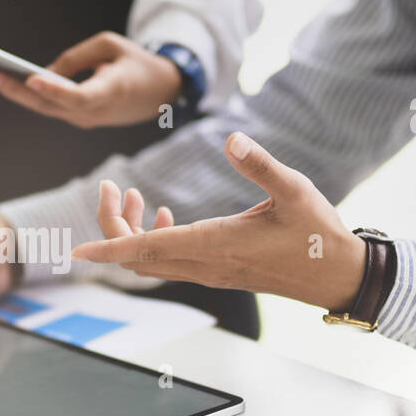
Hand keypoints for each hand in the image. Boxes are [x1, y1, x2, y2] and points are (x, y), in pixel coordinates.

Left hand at [0, 31, 180, 128]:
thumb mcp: (111, 45)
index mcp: (110, 93)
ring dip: (12, 94)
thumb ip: (76, 57)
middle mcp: (94, 113)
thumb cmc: (137, 62)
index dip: (54, 89)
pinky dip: (26, 96)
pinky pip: (49, 108)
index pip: (78, 96)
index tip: (31, 77)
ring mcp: (85, 120)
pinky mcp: (79, 119)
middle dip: (13, 90)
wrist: (162, 92)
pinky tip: (4, 83)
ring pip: (44, 109)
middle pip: (48, 105)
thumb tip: (44, 72)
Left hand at [71, 133, 367, 311]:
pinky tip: (164, 215)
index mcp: (217, 244)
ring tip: (134, 195)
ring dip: (130, 232)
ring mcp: (208, 273)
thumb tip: (231, 139)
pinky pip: (167, 263)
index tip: (77, 249)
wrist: (337, 276)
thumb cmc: (318, 234)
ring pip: (149, 261)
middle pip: (137, 255)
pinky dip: (152, 240)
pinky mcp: (214, 273)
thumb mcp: (295, 190)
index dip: (110, 245)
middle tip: (110, 187)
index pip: (148, 248)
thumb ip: (260, 164)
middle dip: (111, 225)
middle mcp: (205, 265)